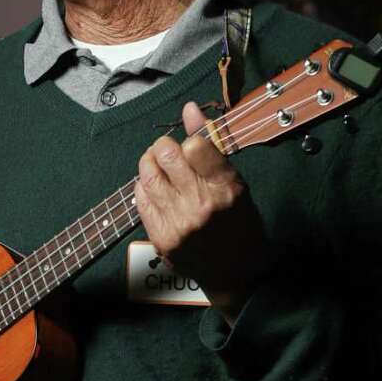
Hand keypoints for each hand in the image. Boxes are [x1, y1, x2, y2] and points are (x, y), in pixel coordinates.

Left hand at [133, 101, 270, 322]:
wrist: (237, 272)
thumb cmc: (240, 223)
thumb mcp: (235, 182)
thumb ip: (210, 146)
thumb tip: (189, 108)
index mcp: (226, 187)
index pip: (196, 145)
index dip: (190, 140)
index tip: (192, 147)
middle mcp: (201, 204)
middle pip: (166, 155)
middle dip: (164, 146)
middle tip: (168, 151)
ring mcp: (179, 222)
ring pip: (148, 175)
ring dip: (150, 163)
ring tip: (159, 166)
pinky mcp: (162, 237)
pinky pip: (141, 199)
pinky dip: (144, 187)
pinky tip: (156, 189)